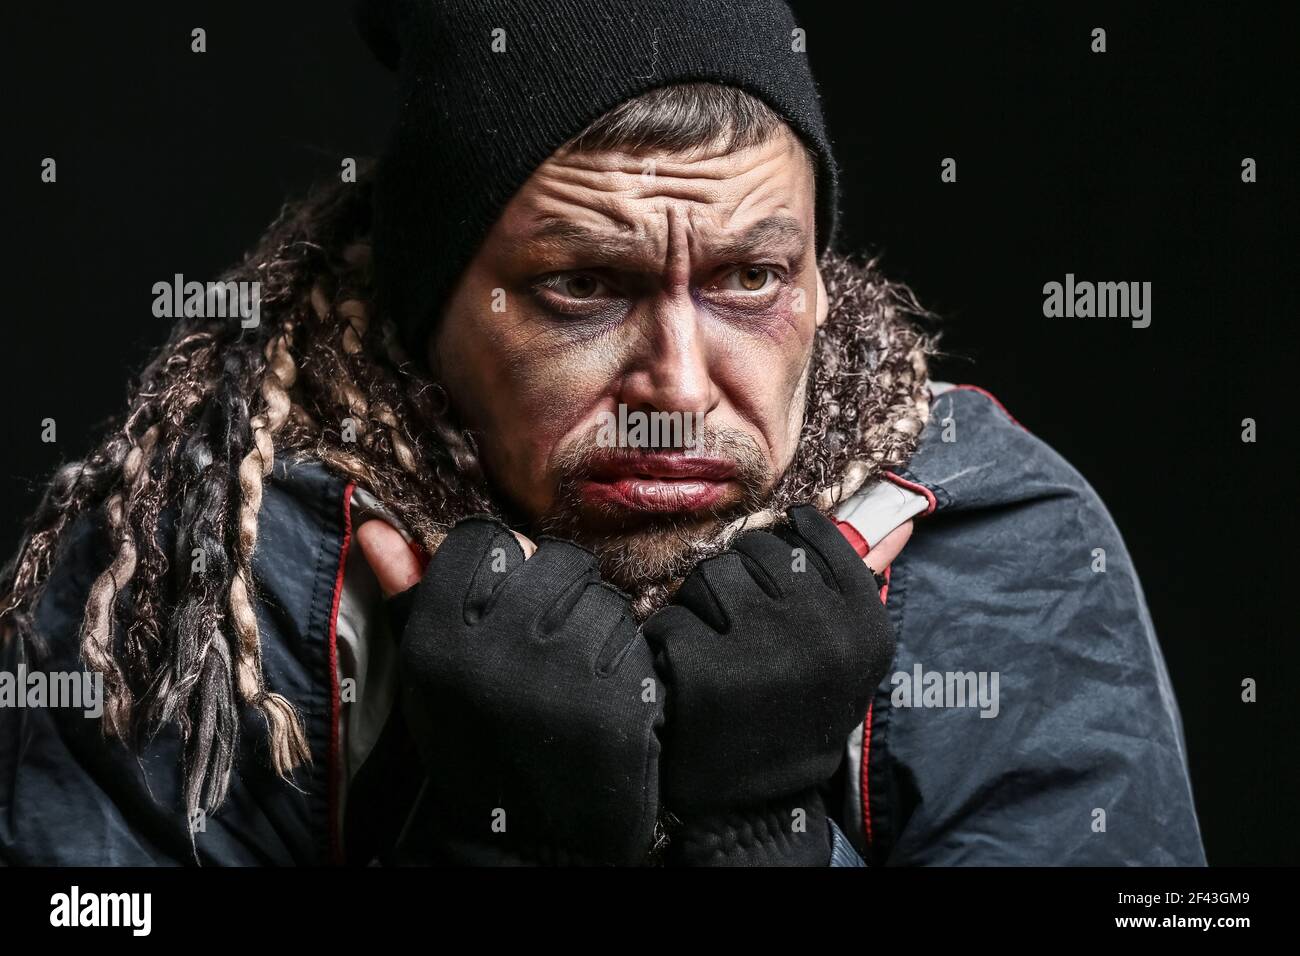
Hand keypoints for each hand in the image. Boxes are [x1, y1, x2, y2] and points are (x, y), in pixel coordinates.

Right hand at [364, 515, 662, 865]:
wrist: (528, 841)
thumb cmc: (475, 745)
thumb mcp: (429, 676)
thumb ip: (408, 594)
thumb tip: (374, 526)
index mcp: (439, 642)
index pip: (481, 539)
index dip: (498, 560)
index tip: (503, 594)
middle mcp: (498, 651)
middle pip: (550, 557)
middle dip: (555, 589)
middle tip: (548, 635)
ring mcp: (563, 674)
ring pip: (599, 593)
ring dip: (594, 623)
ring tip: (573, 671)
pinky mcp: (618, 697)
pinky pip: (633, 637)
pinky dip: (624, 660)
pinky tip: (602, 694)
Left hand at [643, 504, 896, 865]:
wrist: (765, 800)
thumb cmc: (807, 709)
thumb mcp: (851, 652)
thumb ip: (862, 580)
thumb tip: (905, 517)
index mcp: (865, 624)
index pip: (811, 534)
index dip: (782, 551)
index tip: (772, 574)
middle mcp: (823, 632)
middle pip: (755, 549)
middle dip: (738, 579)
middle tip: (740, 624)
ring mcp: (764, 651)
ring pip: (709, 575)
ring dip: (702, 606)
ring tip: (717, 646)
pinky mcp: (705, 672)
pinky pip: (670, 618)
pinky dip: (670, 643)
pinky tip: (689, 673)